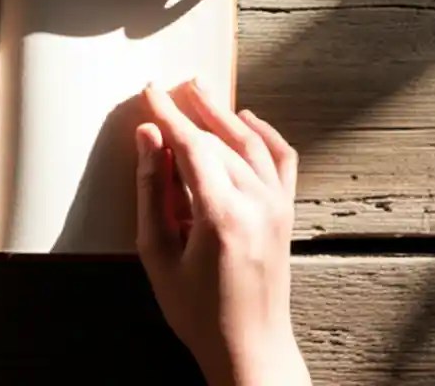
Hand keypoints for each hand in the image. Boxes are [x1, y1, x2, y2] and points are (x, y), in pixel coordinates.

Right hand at [135, 80, 309, 385]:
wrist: (248, 346)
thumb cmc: (198, 310)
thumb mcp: (157, 253)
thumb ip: (152, 190)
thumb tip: (149, 138)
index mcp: (221, 215)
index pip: (192, 145)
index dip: (168, 115)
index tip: (149, 93)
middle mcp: (256, 204)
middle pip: (219, 140)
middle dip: (191, 111)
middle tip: (168, 88)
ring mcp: (277, 206)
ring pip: (250, 142)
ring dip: (223, 112)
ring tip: (199, 90)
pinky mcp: (285, 212)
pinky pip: (281, 159)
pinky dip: (265, 133)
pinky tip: (247, 118)